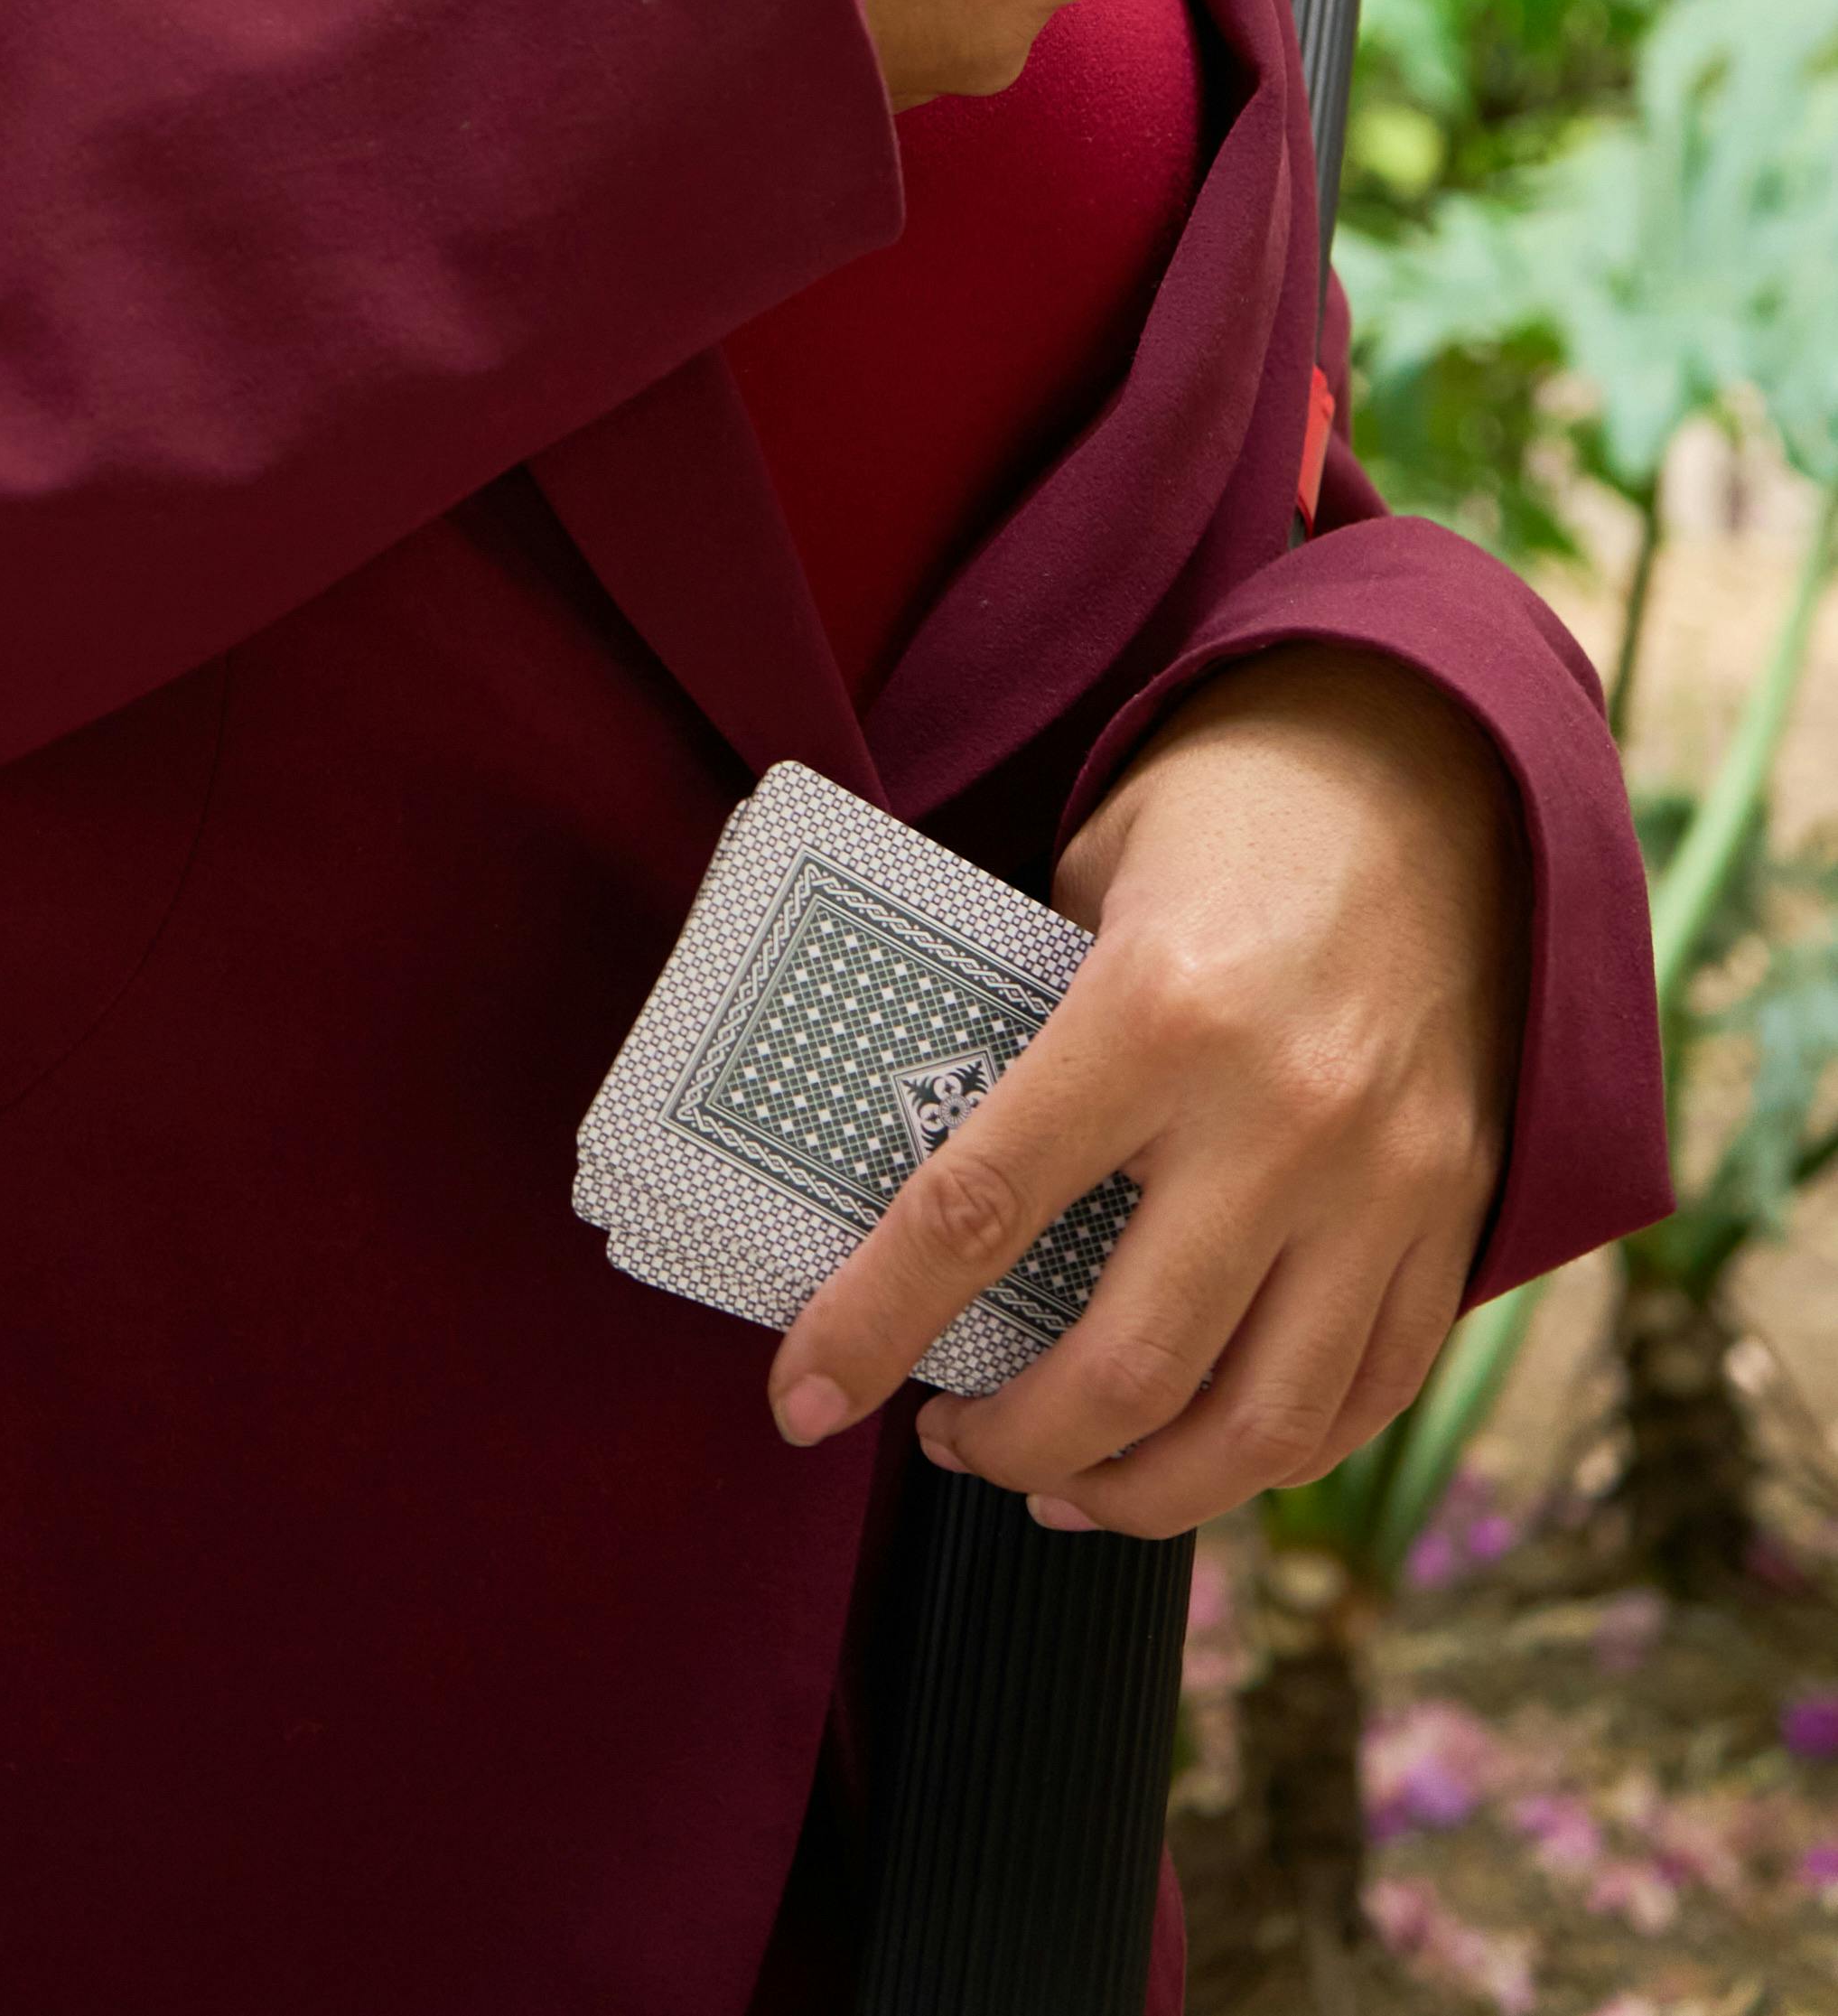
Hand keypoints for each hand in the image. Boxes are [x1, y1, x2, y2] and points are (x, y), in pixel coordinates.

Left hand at [766, 649, 1527, 1532]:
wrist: (1429, 766)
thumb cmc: (1227, 817)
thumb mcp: (1092, 885)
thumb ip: (1031, 1037)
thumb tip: (944, 1189)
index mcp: (1156, 1013)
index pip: (980, 1213)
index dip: (874, 1323)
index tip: (803, 1401)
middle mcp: (1279, 1116)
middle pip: (1129, 1367)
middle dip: (1013, 1442)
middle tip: (951, 1439)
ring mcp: (1384, 1180)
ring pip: (1263, 1428)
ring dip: (1144, 1494)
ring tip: (1064, 1485)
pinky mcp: (1457, 1211)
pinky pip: (1370, 1392)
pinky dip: (1275, 1457)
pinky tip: (1200, 1451)